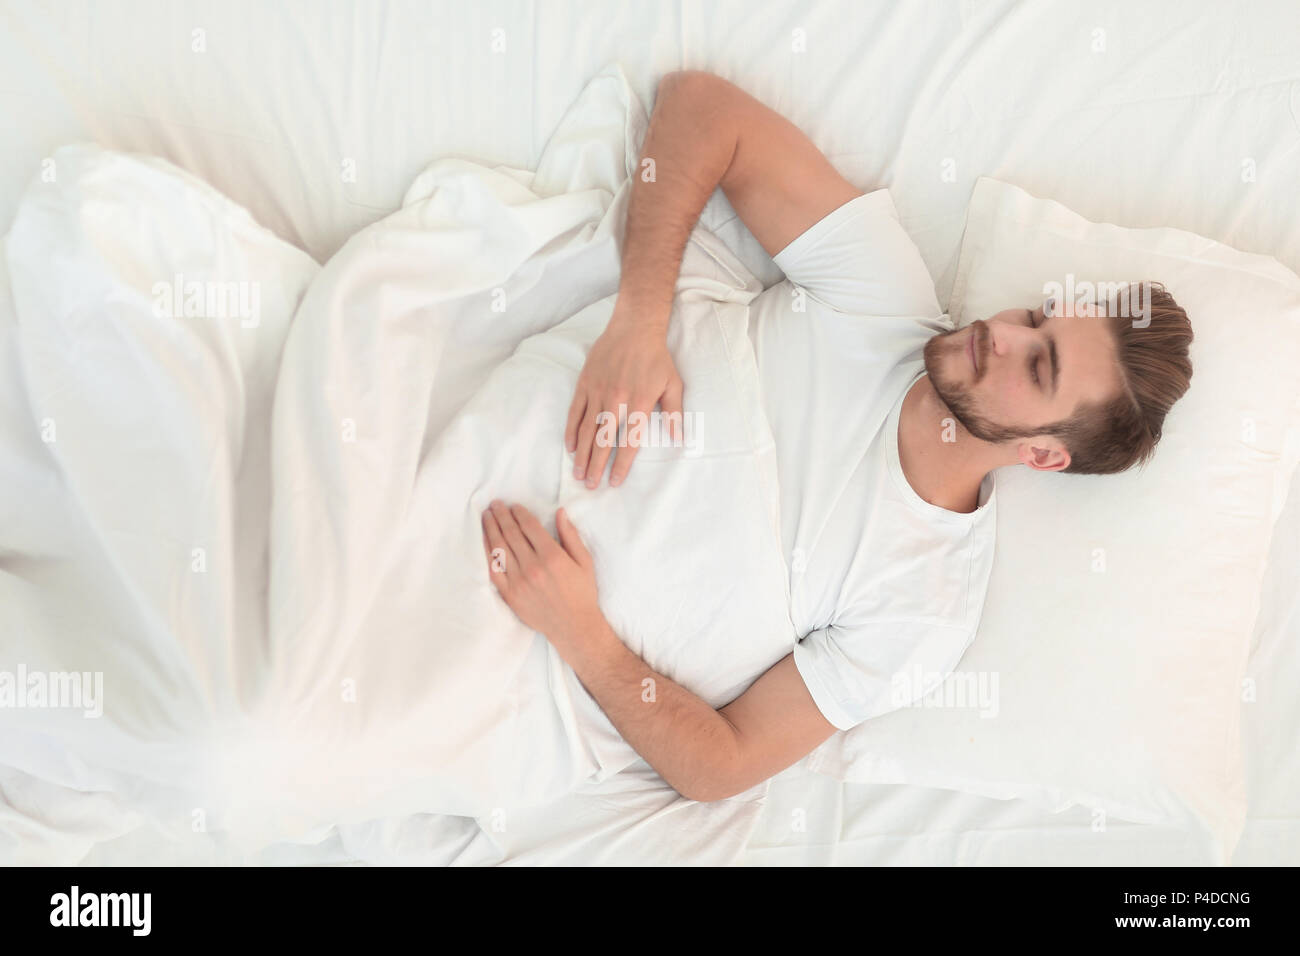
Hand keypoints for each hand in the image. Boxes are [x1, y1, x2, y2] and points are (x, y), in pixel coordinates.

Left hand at [482, 501, 612, 665]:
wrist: (574, 626)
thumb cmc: (582, 593)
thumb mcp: (584, 561)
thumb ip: (570, 535)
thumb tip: (560, 512)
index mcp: (552, 556)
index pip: (529, 527)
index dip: (519, 513)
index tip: (514, 506)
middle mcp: (533, 567)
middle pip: (511, 534)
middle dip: (502, 516)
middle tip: (495, 504)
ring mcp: (518, 581)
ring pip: (500, 549)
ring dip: (491, 529)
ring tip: (487, 516)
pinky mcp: (510, 595)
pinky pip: (494, 570)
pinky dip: (487, 553)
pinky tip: (485, 541)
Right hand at [564, 304, 683, 488]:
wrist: (635, 328)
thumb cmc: (657, 358)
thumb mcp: (673, 384)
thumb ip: (676, 413)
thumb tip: (679, 440)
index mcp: (640, 404)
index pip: (628, 442)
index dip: (621, 465)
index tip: (614, 482)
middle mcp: (617, 401)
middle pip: (604, 441)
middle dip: (596, 466)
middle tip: (590, 486)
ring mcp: (598, 392)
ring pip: (587, 430)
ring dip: (582, 454)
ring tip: (578, 473)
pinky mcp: (585, 383)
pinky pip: (575, 412)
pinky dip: (572, 431)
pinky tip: (570, 447)